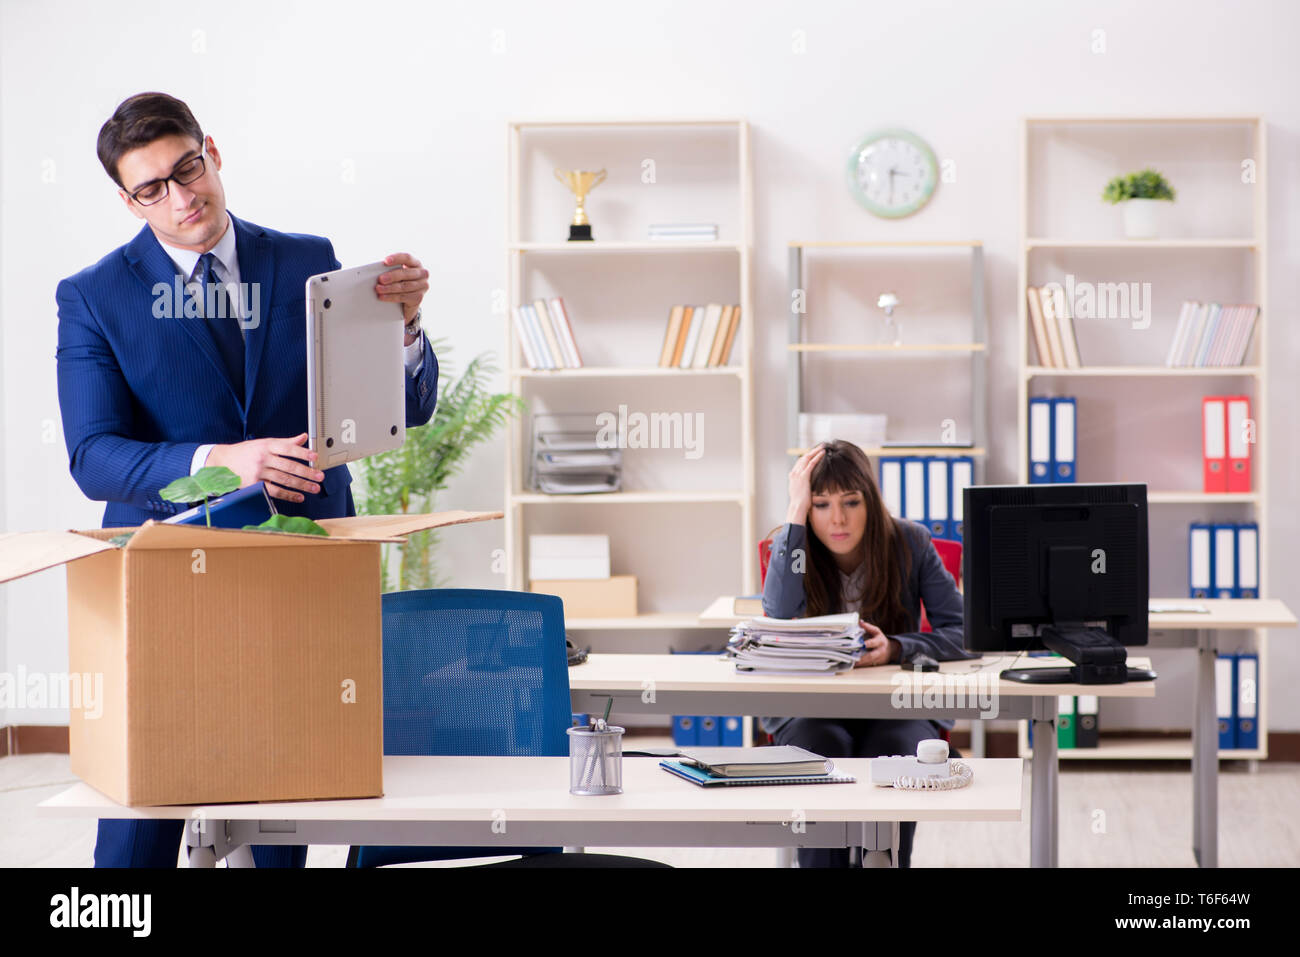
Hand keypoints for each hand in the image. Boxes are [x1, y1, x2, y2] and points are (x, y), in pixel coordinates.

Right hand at [206, 432, 325, 503]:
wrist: (223, 461)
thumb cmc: (247, 451)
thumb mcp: (265, 443)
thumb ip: (285, 442)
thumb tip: (303, 437)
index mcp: (267, 445)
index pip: (288, 449)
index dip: (303, 453)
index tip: (316, 457)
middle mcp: (263, 458)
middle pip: (289, 466)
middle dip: (307, 472)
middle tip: (320, 477)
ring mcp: (258, 472)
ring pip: (284, 480)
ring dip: (301, 485)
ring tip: (314, 488)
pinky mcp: (254, 485)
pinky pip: (274, 491)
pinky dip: (288, 495)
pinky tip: (299, 496)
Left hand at [374, 252, 428, 342]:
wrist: (406, 301)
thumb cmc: (400, 282)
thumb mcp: (397, 273)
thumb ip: (391, 269)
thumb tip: (376, 269)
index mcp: (416, 263)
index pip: (407, 258)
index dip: (396, 259)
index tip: (385, 261)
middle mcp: (422, 273)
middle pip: (406, 273)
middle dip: (392, 276)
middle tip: (380, 279)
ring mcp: (423, 286)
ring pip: (404, 286)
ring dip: (389, 288)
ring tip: (378, 289)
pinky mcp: (419, 298)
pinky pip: (404, 297)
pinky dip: (391, 297)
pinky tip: (383, 297)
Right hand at [786, 444, 825, 524]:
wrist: (797, 507)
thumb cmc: (800, 503)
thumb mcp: (800, 492)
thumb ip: (803, 486)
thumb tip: (809, 487)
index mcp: (793, 476)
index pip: (800, 462)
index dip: (807, 456)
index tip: (814, 452)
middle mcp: (794, 473)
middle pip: (803, 458)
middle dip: (812, 451)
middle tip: (820, 446)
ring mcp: (798, 474)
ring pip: (807, 458)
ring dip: (815, 451)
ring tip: (823, 446)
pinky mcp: (803, 476)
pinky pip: (811, 463)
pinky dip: (817, 457)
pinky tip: (823, 453)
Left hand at [855, 620, 900, 667]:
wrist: (891, 650)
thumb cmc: (880, 639)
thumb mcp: (876, 631)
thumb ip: (868, 627)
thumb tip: (860, 622)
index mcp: (879, 641)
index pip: (873, 642)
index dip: (867, 644)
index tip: (861, 645)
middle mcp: (879, 651)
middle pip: (871, 655)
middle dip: (862, 658)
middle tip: (854, 658)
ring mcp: (878, 658)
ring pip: (869, 662)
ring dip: (860, 663)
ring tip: (852, 662)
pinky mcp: (876, 663)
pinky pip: (867, 665)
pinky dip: (860, 665)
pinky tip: (854, 665)